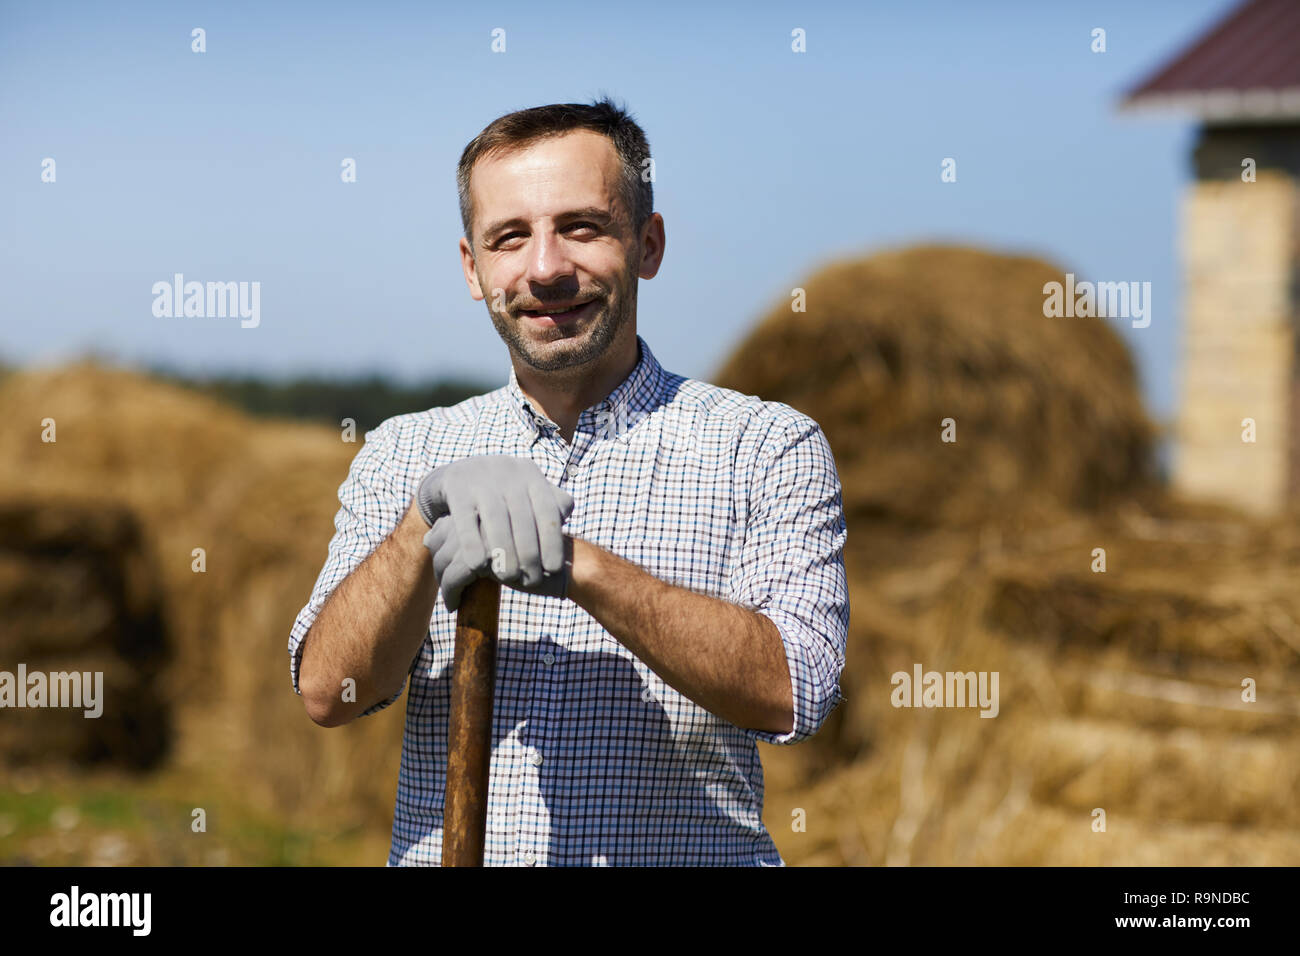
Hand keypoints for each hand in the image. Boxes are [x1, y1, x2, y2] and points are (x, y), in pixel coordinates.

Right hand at [415, 455, 573, 593]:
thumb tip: (565, 519)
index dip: (552, 540)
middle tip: (531, 579)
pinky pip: (465, 518)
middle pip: (522, 516)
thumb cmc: (502, 493)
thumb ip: (550, 504)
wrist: (459, 473)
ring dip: (504, 550)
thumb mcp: (526, 493)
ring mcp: (481, 477)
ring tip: (508, 577)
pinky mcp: (456, 486)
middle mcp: (508, 471)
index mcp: (530, 474)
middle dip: (529, 551)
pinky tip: (478, 565)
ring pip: (496, 518)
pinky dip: (472, 542)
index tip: (553, 568)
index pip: (547, 509)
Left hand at [423, 516, 573, 609]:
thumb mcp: (497, 540)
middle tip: (447, 586)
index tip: (447, 571)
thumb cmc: (532, 554)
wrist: (565, 567)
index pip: (445, 527)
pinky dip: (451, 593)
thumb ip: (466, 533)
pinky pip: (455, 575)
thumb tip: (427, 536)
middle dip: (440, 567)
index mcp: (485, 503)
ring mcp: (483, 533)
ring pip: (445, 558)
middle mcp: (482, 513)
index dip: (441, 551)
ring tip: (451, 597)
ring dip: (445, 582)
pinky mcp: (487, 557)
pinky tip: (454, 605)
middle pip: (442, 542)